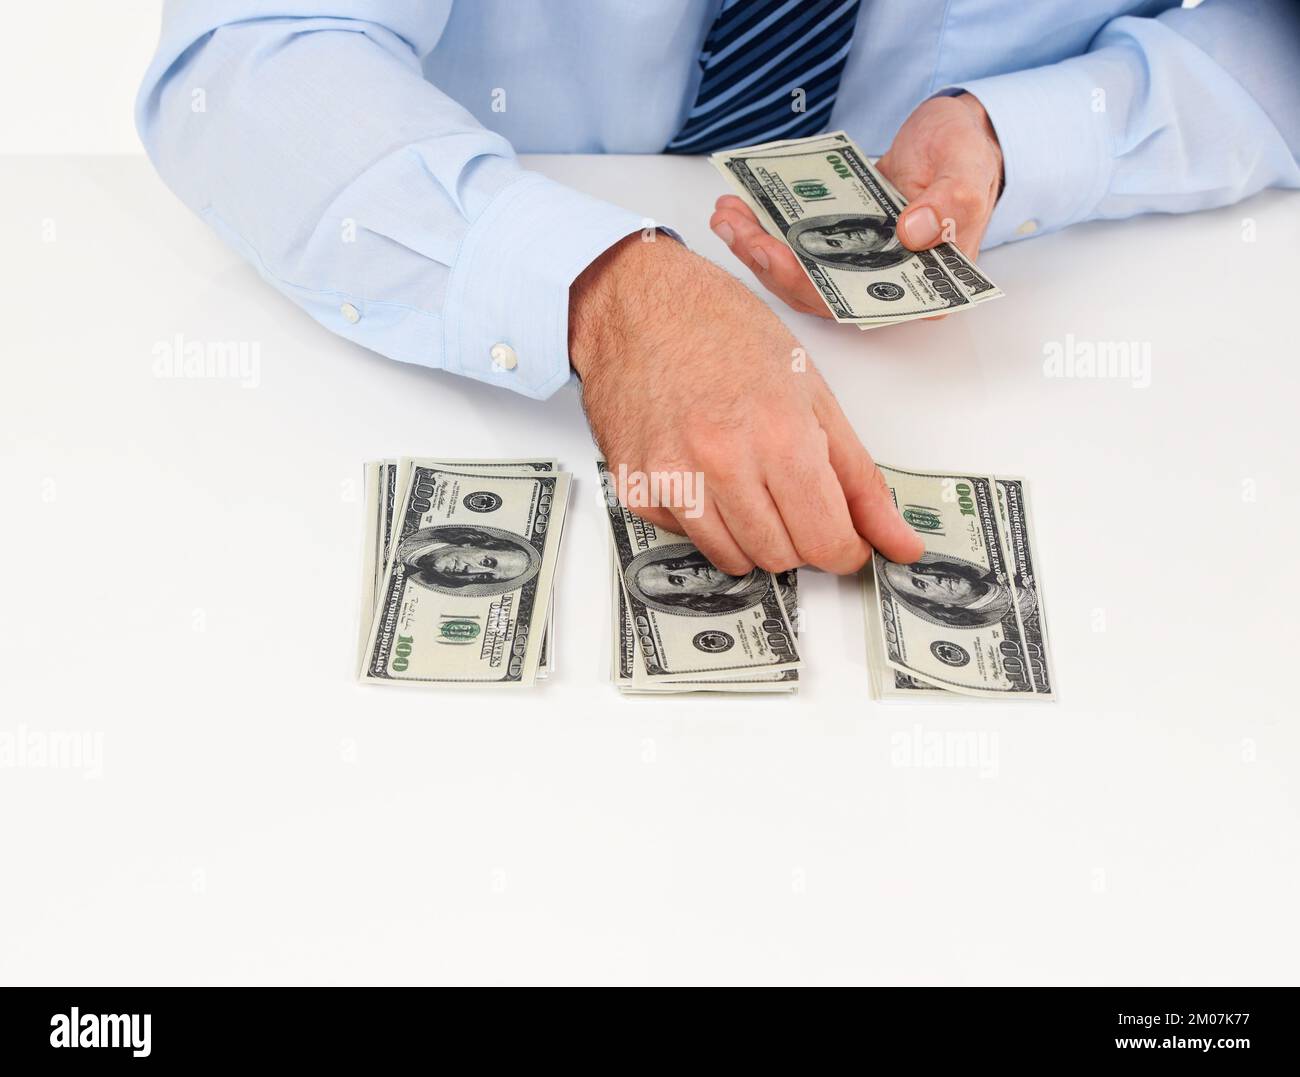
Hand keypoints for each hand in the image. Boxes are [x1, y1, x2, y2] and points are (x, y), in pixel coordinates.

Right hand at [569, 233, 923, 574]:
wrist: (637, 306)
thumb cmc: (725, 332)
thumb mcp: (813, 393)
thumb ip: (859, 479)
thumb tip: (899, 543)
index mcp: (779, 435)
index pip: (827, 542)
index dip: (846, 548)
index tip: (845, 537)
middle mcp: (721, 464)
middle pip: (782, 557)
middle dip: (800, 536)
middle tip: (793, 491)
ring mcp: (672, 482)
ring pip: (735, 560)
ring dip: (755, 535)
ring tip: (750, 480)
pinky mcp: (636, 491)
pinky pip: (690, 539)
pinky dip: (708, 520)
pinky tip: (705, 471)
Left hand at [709, 92, 1002, 316]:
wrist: (957, 133)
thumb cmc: (969, 156)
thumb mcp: (966, 173)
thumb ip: (949, 205)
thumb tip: (914, 231)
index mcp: (923, 287)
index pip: (859, 305)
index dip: (812, 288)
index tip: (774, 257)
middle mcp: (885, 285)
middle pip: (817, 291)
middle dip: (767, 261)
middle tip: (733, 225)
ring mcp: (859, 265)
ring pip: (799, 271)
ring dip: (757, 246)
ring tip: (726, 213)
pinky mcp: (840, 241)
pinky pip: (797, 245)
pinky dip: (766, 228)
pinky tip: (741, 207)